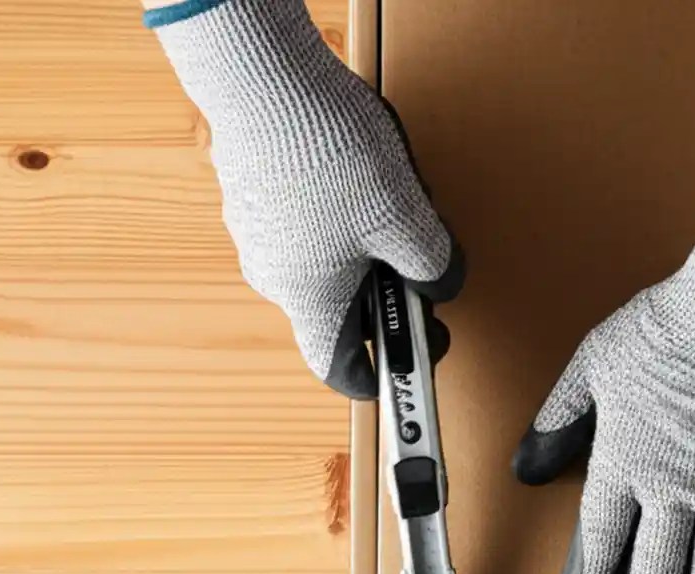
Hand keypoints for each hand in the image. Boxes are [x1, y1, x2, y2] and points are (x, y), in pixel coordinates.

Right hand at [152, 0, 462, 397]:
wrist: (264, 78)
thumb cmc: (329, 155)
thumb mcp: (406, 220)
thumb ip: (434, 267)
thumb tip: (441, 284)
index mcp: (309, 300)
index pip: (339, 368)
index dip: (379, 373)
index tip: (411, 362)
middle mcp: (274, 275)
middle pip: (339, 307)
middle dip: (386, 288)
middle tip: (420, 259)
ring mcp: (257, 232)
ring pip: (324, 258)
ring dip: (365, 243)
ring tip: (393, 199)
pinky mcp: (253, 192)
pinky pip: (305, 221)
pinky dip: (339, 213)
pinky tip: (361, 172)